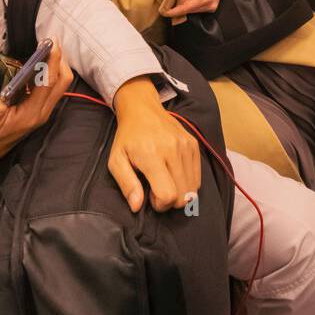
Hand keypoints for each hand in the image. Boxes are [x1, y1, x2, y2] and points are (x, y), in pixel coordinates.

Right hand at [0, 41, 72, 198]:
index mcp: (31, 113)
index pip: (48, 83)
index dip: (52, 60)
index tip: (51, 41)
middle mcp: (41, 112)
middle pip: (62, 81)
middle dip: (59, 59)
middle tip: (49, 40)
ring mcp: (42, 111)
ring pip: (60, 84)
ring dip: (57, 64)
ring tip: (46, 46)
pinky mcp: (39, 109)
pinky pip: (52, 87)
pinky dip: (51, 71)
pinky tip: (39, 62)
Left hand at [110, 77, 200, 212]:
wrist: (142, 108)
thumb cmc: (127, 137)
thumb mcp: (116, 160)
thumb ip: (126, 184)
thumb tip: (137, 206)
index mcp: (152, 155)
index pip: (168, 194)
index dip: (160, 204)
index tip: (150, 197)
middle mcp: (173, 149)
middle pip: (183, 195)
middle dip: (170, 201)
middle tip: (157, 189)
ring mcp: (186, 145)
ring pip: (193, 188)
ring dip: (180, 192)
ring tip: (165, 181)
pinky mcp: (194, 144)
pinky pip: (198, 177)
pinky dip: (187, 182)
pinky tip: (174, 174)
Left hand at [164, 0, 230, 17]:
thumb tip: (174, 3)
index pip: (185, 9)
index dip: (173, 12)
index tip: (163, 12)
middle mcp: (209, 6)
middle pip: (188, 10)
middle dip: (178, 6)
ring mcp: (212, 8)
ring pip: (192, 10)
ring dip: (185, 4)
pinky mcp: (212, 7)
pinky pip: (197, 8)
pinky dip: (191, 4)